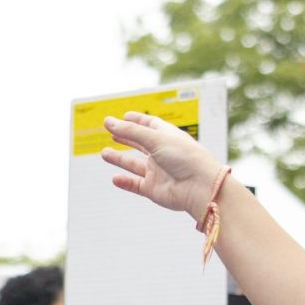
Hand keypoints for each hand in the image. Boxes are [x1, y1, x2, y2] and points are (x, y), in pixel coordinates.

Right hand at [101, 112, 225, 219]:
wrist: (199, 187)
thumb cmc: (185, 158)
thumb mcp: (155, 138)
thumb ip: (130, 131)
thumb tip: (108, 121)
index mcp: (168, 137)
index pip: (150, 125)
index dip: (137, 120)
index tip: (124, 116)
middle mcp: (162, 153)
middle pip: (140, 143)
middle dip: (126, 138)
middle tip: (111, 132)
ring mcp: (158, 172)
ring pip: (134, 164)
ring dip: (119, 159)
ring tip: (104, 153)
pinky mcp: (154, 189)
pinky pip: (135, 184)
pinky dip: (125, 182)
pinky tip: (115, 178)